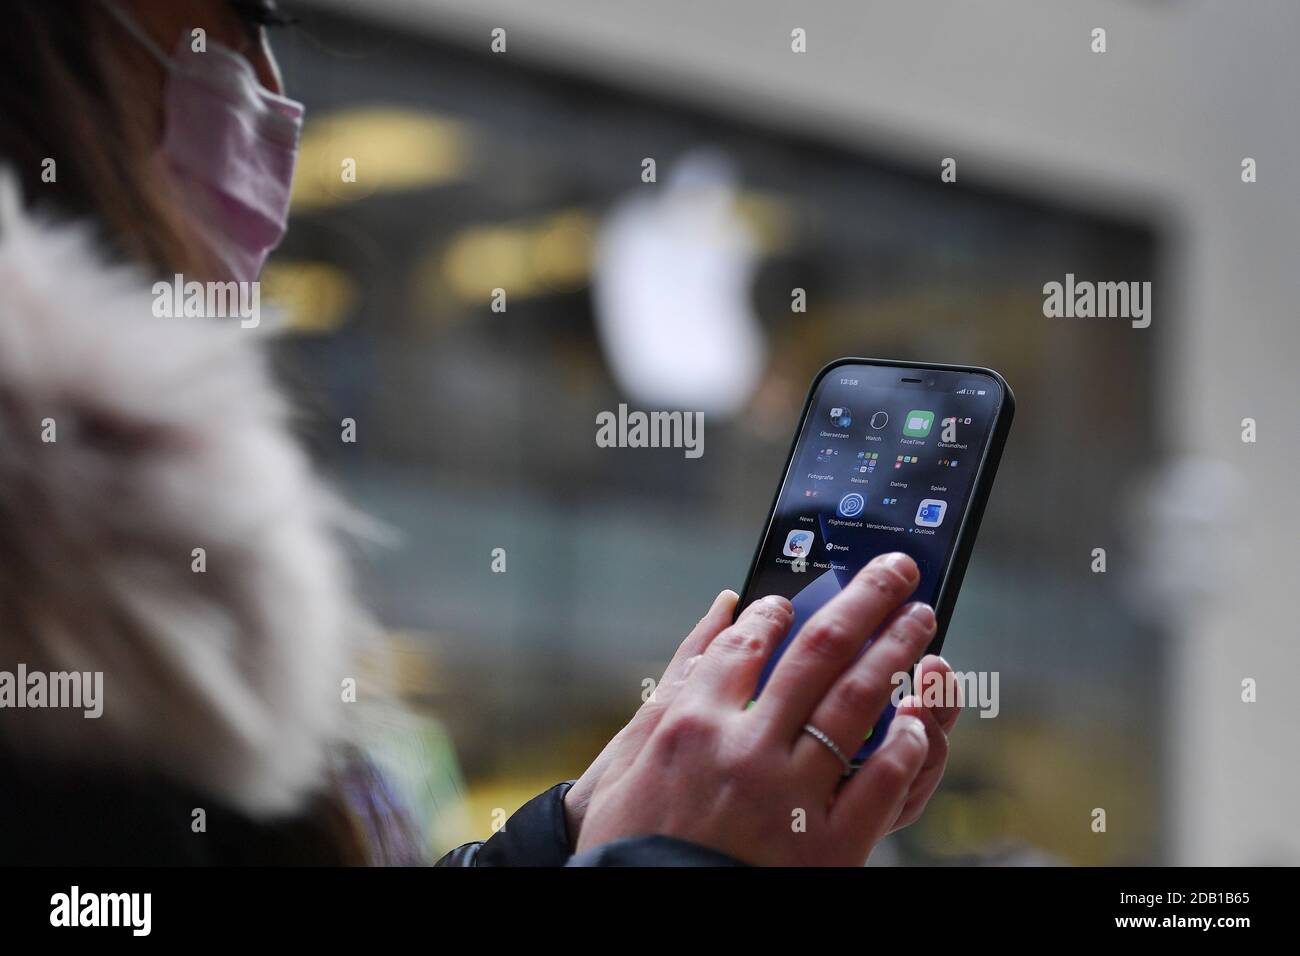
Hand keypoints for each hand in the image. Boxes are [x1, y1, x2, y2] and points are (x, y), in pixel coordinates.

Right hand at [575, 552, 951, 864]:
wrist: (652, 913)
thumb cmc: (634, 839)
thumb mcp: (631, 755)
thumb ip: (680, 675)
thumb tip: (725, 607)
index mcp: (692, 723)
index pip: (747, 644)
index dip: (779, 612)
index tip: (797, 597)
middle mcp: (745, 750)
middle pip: (820, 654)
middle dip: (866, 601)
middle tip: (898, 572)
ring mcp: (791, 797)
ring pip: (858, 704)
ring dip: (897, 652)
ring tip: (921, 622)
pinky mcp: (828, 848)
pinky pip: (881, 783)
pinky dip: (905, 745)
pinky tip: (917, 720)